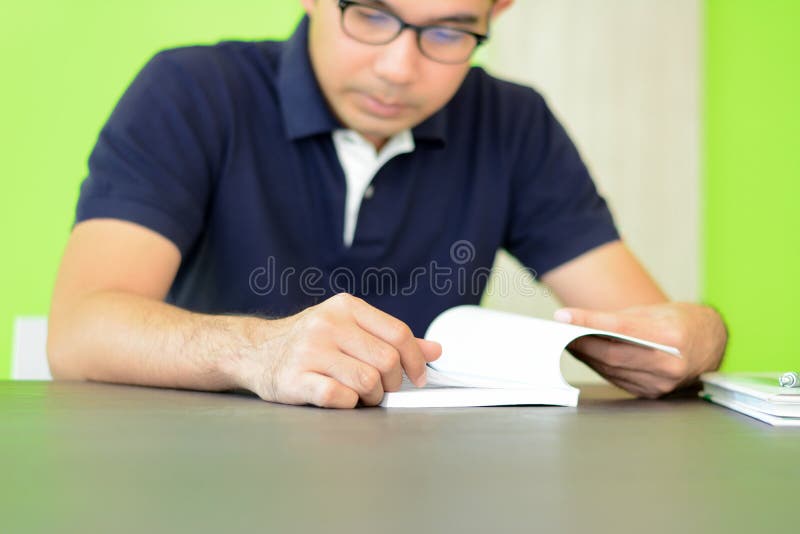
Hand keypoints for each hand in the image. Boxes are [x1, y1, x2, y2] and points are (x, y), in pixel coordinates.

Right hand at [235, 293, 441, 408]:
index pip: (398, 333)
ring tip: (360, 396)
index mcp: (345, 307)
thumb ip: (391, 338)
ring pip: (367, 382)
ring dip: (371, 397)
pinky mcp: (294, 379)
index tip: (417, 378)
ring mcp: (309, 351)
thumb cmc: (310, 342)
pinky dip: (347, 405)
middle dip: (391, 383)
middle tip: (381, 389)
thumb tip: (436, 350)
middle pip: (386, 360)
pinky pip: (338, 398)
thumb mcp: (350, 328)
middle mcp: (327, 324)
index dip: (415, 360)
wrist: (255, 351)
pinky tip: (339, 399)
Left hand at [554, 302, 727, 397]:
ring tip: (566, 341)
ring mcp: (661, 383)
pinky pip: (617, 379)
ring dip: (584, 355)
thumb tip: (580, 322)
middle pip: (612, 355)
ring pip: (611, 370)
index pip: (620, 328)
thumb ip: (621, 318)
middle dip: (580, 342)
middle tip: (558, 331)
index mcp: (672, 336)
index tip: (563, 317)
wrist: (711, 344)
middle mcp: (669, 364)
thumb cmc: (683, 322)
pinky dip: (598, 366)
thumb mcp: (656, 311)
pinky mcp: (652, 393)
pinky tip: (585, 355)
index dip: (588, 322)